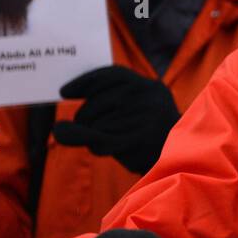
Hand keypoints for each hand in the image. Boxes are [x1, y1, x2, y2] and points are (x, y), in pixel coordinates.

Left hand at [52, 66, 180, 173]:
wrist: (179, 162)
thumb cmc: (147, 135)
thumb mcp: (131, 113)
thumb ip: (99, 110)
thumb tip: (58, 130)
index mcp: (150, 87)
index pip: (112, 75)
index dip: (85, 81)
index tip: (64, 92)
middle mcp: (149, 97)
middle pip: (99, 101)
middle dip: (85, 116)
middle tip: (85, 126)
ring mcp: (146, 117)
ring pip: (98, 123)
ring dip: (94, 135)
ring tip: (111, 141)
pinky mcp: (140, 139)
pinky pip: (101, 140)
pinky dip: (89, 142)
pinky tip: (85, 142)